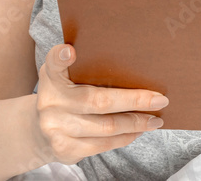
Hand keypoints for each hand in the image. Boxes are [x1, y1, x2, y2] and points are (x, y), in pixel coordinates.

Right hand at [31, 43, 168, 164]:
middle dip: (134, 101)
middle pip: (99, 101)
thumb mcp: (65, 77)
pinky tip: (137, 131)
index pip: (54, 62)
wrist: (39, 132)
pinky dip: (124, 138)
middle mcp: (50, 102)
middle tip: (160, 99)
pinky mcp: (64, 149)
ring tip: (155, 119)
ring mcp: (55, 128)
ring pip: (106, 127)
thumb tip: (133, 64)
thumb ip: (86, 67)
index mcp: (52, 76)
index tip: (71, 51)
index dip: (61, 56)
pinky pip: (102, 145)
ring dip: (135, 123)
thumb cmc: (65, 97)